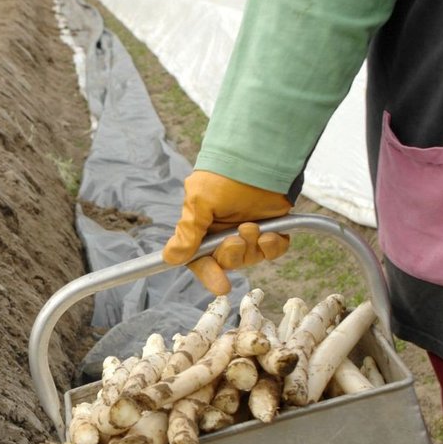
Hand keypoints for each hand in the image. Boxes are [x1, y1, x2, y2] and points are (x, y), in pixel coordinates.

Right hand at [163, 170, 292, 293]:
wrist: (262, 157)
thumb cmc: (226, 175)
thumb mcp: (200, 201)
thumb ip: (187, 231)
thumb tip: (170, 258)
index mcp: (203, 227)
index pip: (200, 259)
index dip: (209, 273)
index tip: (221, 286)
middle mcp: (225, 231)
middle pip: (227, 262)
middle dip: (232, 255)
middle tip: (236, 239)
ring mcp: (249, 230)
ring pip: (250, 258)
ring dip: (252, 247)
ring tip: (252, 226)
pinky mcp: (272, 227)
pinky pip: (273, 251)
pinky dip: (272, 246)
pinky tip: (270, 233)